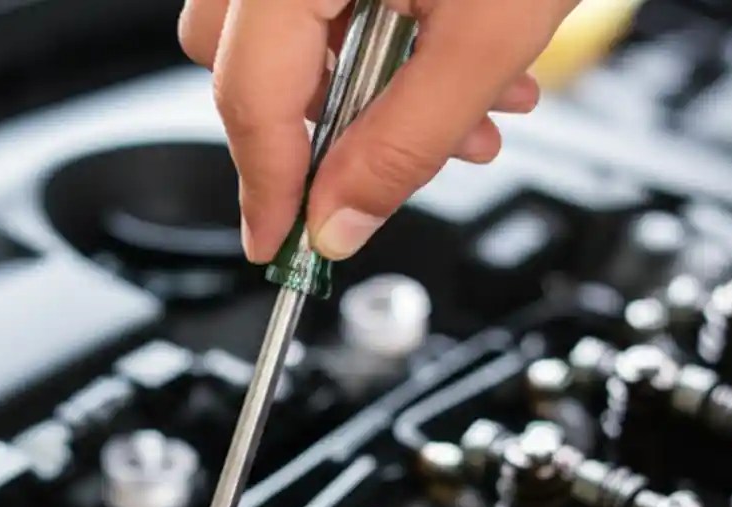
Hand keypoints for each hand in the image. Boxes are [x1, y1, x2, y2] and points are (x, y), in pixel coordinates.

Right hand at [178, 0, 579, 261]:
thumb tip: (340, 223)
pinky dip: (380, 44)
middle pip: (244, 66)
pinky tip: (456, 62)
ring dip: (364, 95)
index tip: (281, 247)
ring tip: (465, 118)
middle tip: (375, 175)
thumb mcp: (487, 33)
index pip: (249, 97)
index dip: (267, 187)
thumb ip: (405, 142)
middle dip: (320, 134)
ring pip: (287, 35)